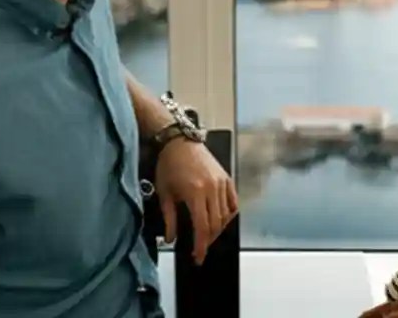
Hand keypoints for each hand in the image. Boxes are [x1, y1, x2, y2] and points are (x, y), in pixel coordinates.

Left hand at [154, 139, 237, 264]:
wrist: (178, 141)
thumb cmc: (169, 164)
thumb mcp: (165, 193)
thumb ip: (169, 219)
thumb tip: (171, 239)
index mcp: (195, 193)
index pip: (202, 227)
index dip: (201, 245)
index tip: (198, 256)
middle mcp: (211, 188)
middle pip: (216, 224)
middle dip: (209, 240)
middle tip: (201, 249)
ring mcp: (221, 183)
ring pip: (226, 215)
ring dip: (218, 229)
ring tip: (208, 235)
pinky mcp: (226, 178)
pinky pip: (233, 202)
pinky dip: (229, 214)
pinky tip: (222, 220)